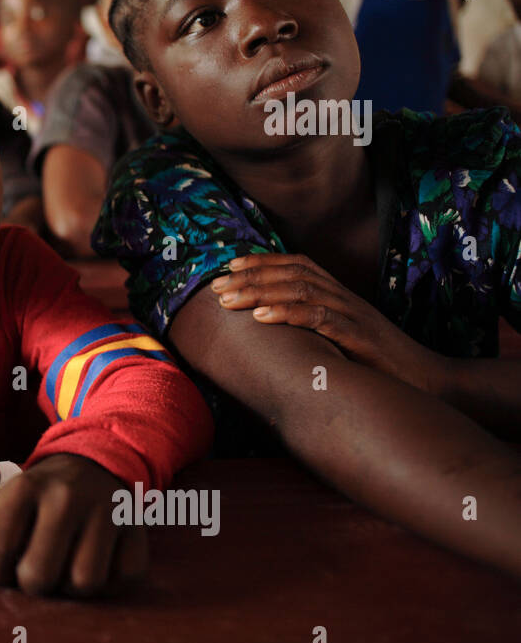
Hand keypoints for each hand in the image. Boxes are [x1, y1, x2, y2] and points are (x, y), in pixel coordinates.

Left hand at [0, 454, 146, 596]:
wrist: (93, 464)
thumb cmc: (34, 499)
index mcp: (22, 488)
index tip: (2, 561)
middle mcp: (64, 495)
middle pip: (39, 575)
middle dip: (32, 581)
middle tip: (36, 565)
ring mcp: (104, 510)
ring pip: (83, 582)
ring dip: (71, 586)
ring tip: (64, 565)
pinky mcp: (136, 527)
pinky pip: (121, 577)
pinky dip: (108, 580)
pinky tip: (96, 559)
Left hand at [210, 253, 443, 393]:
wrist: (426, 381)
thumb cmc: (379, 363)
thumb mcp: (343, 338)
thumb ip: (315, 326)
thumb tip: (272, 327)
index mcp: (340, 294)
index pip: (298, 265)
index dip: (263, 261)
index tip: (230, 267)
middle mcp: (344, 297)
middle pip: (292, 274)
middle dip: (250, 277)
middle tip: (216, 286)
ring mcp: (352, 314)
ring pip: (300, 290)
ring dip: (259, 292)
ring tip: (228, 299)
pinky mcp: (358, 336)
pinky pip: (319, 317)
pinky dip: (287, 313)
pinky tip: (261, 317)